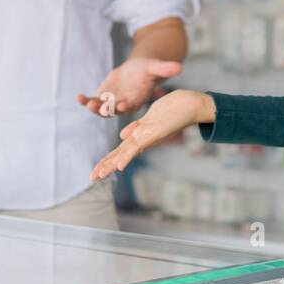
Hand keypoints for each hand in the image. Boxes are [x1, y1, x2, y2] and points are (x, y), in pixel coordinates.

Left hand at [77, 57, 182, 116]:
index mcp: (137, 99)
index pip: (132, 105)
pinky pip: (93, 101)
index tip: (122, 105)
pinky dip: (86, 101)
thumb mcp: (155, 67)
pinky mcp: (103, 97)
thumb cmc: (148, 69)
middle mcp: (124, 104)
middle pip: (114, 109)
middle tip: (97, 106)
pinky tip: (79, 97)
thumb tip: (180, 66)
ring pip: (102, 108)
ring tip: (86, 102)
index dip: (127, 105)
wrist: (137, 71)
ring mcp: (112, 102)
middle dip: (105, 109)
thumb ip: (165, 69)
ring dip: (94, 107)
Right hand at [90, 90, 214, 180]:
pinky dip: (128, 156)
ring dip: (112, 164)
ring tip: (100, 174)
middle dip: (105, 165)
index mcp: (141, 136)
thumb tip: (122, 136)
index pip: (120, 149)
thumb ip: (136, 127)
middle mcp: (144, 139)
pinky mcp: (155, 133)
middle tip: (91, 178)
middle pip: (120, 154)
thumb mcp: (150, 118)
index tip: (95, 170)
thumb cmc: (173, 110)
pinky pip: (138, 146)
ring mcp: (149, 137)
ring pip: (126, 152)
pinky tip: (119, 166)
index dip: (107, 159)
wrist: (192, 106)